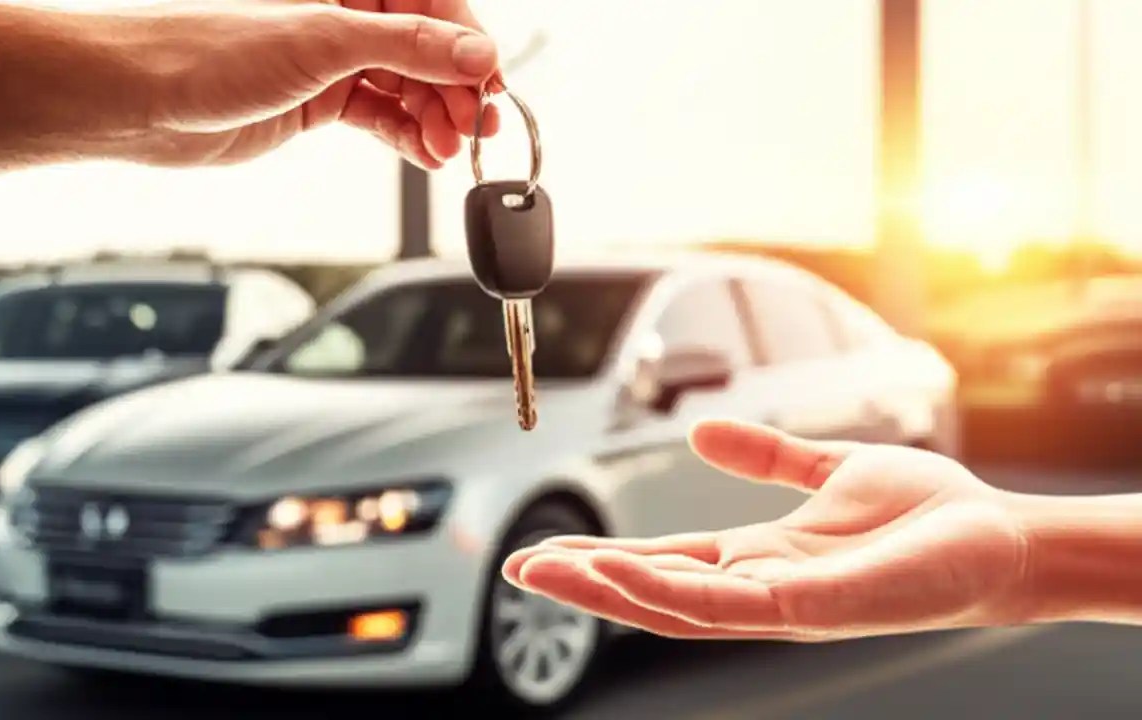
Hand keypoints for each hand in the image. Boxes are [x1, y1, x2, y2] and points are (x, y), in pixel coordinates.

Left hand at [127, 0, 502, 167]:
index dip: (467, 45)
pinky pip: (379, 114)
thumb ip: (407, 47)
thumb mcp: (323, 42)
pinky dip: (405, 135)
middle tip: (475, 128)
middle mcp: (342, 13)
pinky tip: (425, 154)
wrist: (139, 100)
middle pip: (424, 49)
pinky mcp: (316, 98)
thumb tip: (475, 54)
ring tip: (449, 150)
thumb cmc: (208, 50)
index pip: (431, 4)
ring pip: (405, 85)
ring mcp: (329, 58)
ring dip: (434, 119)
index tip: (491, 84)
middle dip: (454, 90)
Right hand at [503, 421, 1032, 640]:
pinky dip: (666, 594)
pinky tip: (620, 577)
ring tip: (545, 572)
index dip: (603, 558)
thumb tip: (700, 431)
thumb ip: (767, 455)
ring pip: (675, 608)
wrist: (998, 534)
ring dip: (606, 591)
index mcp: (759, 557)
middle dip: (584, 584)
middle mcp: (761, 588)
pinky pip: (727, 606)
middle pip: (655, 594)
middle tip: (516, 569)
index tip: (545, 548)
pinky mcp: (812, 608)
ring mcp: (784, 604)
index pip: (664, 563)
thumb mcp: (827, 470)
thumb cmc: (925, 512)